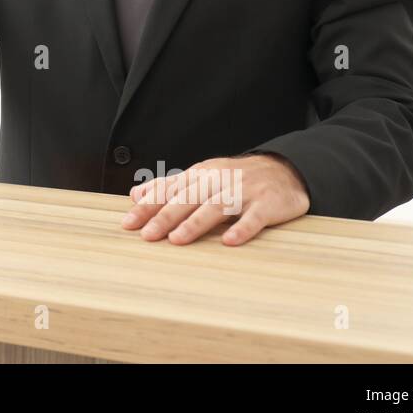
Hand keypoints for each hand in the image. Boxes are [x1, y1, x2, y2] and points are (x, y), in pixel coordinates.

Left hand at [120, 153, 310, 245]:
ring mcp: (244, 191)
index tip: (129, 223)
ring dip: (195, 223)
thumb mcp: (201, 177)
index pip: (170, 190)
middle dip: (165, 216)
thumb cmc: (235, 179)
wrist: (284, 171)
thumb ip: (168, 186)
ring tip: (177, 239)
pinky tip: (229, 241)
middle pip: (189, 198)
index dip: (148, 206)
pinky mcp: (268, 204)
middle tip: (147, 235)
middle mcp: (220, 181)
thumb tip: (134, 194)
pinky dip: (242, 228)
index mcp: (201, 174)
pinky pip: (254, 217)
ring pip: (217, 207)